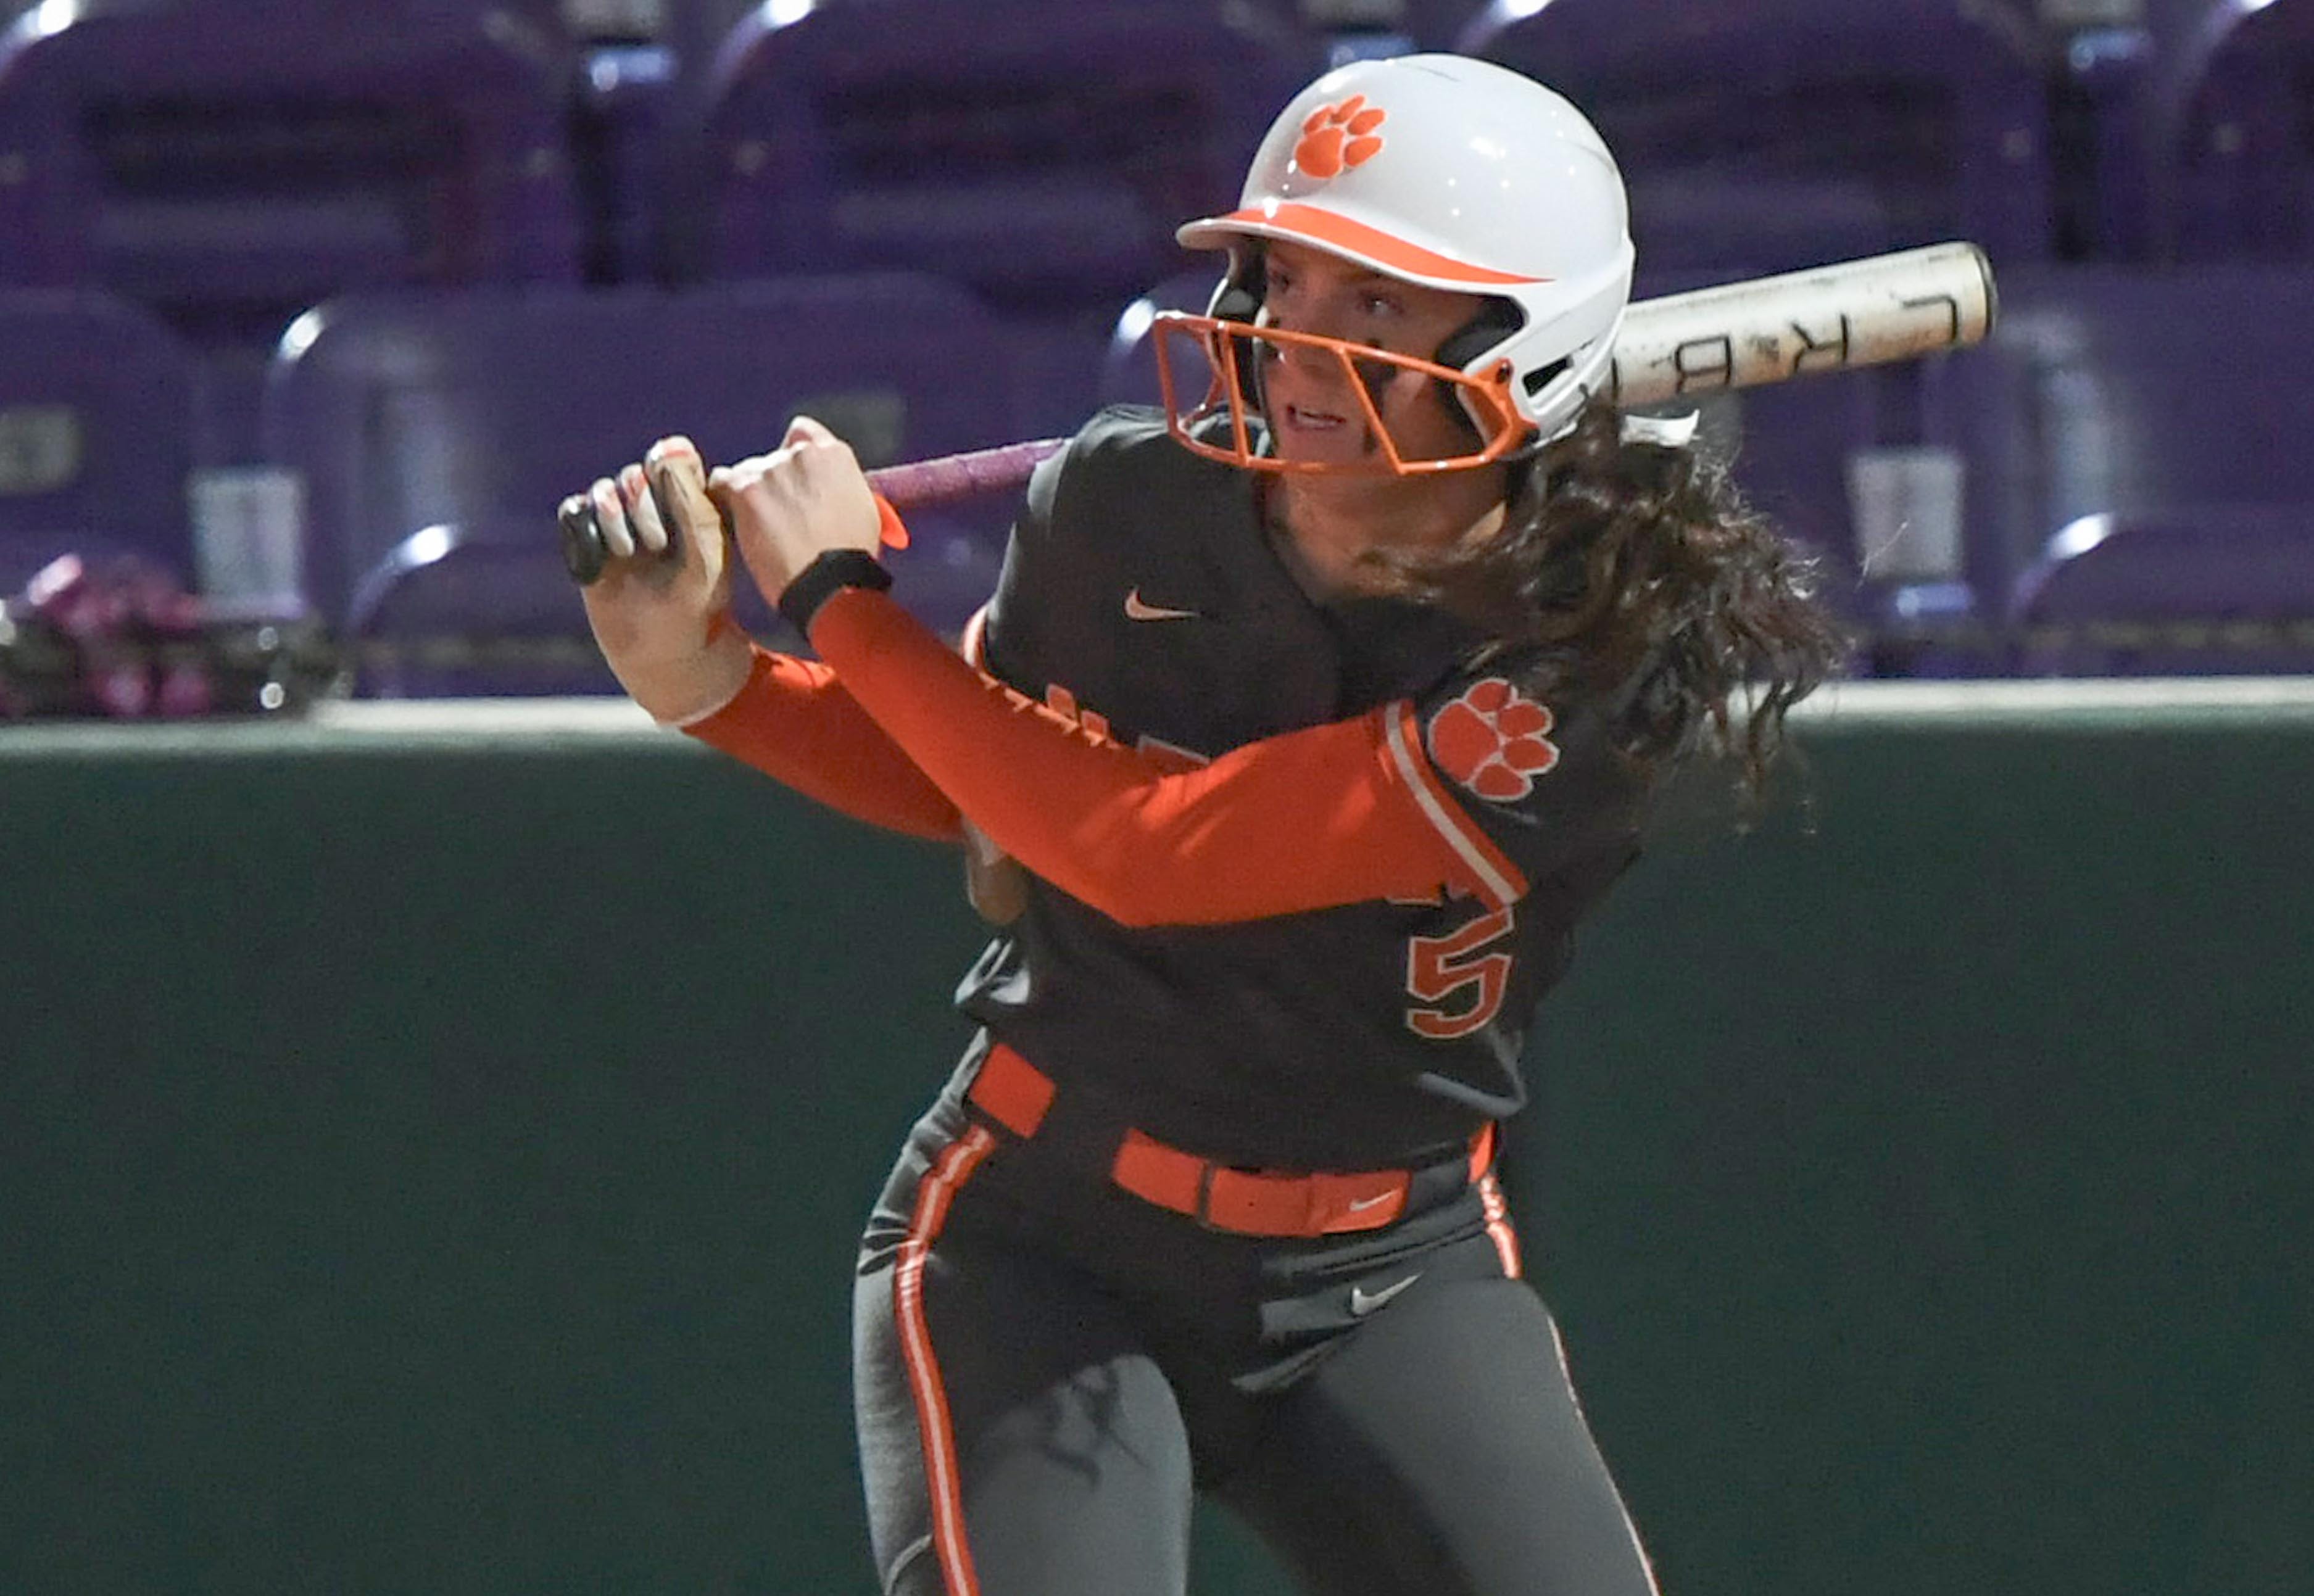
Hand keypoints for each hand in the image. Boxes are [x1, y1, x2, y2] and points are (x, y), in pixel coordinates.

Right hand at [573, 435, 751, 724]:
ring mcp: (618, 520)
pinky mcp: (588, 539)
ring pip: (604, 491)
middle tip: (658, 547)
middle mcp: (650, 502)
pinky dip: (588, 530)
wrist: (666, 646)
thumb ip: (692, 500)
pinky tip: (607, 556)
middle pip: (635, 474)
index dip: (666, 477)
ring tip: (631, 555)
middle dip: (644, 509)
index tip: (675, 511)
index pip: (669, 457)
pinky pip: (575, 512)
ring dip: (617, 522)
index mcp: (688, 498)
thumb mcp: (708, 551)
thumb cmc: (698, 599)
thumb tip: (669, 449)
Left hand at [707, 415, 883, 610]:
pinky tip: (736, 519)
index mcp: (835, 454)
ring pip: (749, 471)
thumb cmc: (852, 557)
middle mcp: (802, 453)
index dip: (796, 456)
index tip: (797, 478)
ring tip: (763, 528)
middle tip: (782, 514)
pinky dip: (725, 498)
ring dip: (753, 493)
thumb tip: (828, 487)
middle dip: (776, 481)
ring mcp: (772, 469)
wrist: (830, 583)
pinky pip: (722, 482)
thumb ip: (840, 484)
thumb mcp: (864, 508)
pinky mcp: (746, 489)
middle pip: (775, 457)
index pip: (803, 432)